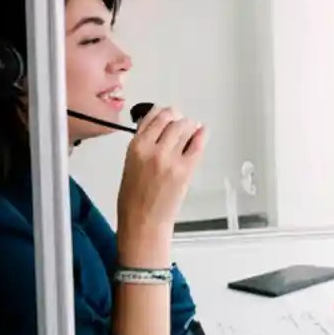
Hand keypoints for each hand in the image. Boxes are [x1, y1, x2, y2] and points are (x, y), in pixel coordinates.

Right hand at [116, 106, 207, 262]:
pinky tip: (202, 132)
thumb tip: (157, 125)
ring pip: (185, 128)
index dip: (163, 113)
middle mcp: (153, 149)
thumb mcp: (131, 163)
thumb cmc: (133, 197)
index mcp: (136, 146)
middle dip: (178, 119)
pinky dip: (202, 135)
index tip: (169, 114)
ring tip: (191, 129)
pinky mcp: (186, 169)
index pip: (153, 117)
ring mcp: (171, 158)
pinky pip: (197, 145)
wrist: (144, 221)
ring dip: (189, 126)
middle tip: (182, 123)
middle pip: (172, 120)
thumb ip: (144, 143)